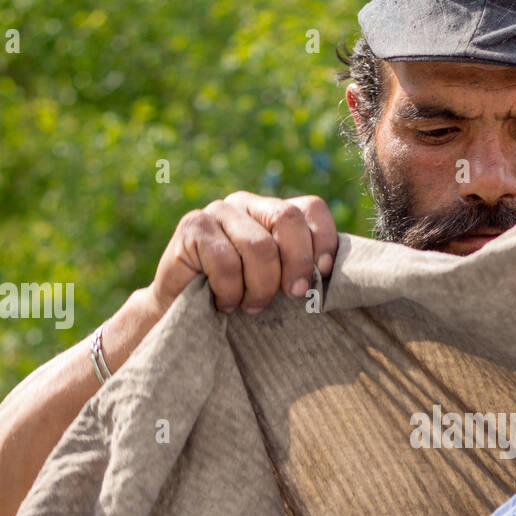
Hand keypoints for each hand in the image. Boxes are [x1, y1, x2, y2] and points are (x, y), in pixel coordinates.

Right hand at [149, 191, 337, 315]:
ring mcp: (218, 211)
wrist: (182, 313)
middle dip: (297, 263)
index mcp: (274, 211)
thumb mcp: (278, 283)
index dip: (323, 241)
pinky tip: (225, 303)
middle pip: (288, 218)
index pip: (311, 207)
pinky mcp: (193, 226)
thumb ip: (304, 269)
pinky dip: (231, 291)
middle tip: (292, 295)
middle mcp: (247, 203)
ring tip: (251, 306)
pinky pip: (226, 261)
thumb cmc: (240, 300)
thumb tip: (332, 272)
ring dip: (261, 287)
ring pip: (259, 246)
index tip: (321, 276)